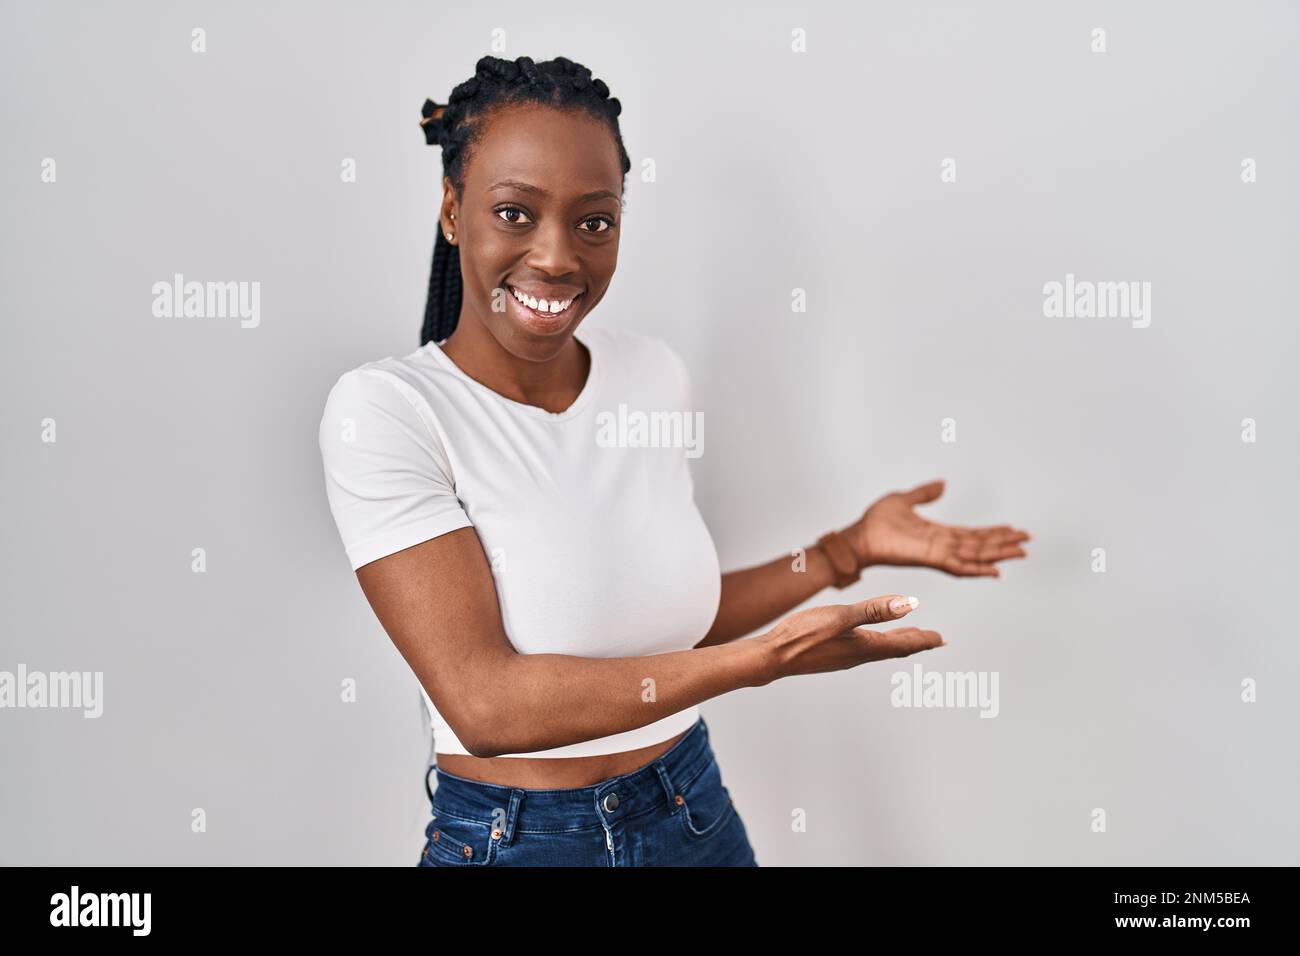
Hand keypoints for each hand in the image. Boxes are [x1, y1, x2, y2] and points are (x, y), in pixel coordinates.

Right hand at [752, 593, 943, 682]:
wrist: (772, 657)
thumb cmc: (803, 635)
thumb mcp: (841, 616)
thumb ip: (875, 610)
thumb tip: (911, 603)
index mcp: (866, 645)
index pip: (904, 643)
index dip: (924, 639)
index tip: (942, 639)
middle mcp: (859, 654)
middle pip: (895, 648)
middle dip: (916, 642)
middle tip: (934, 640)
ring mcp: (844, 657)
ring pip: (880, 649)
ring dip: (898, 642)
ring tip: (909, 636)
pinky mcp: (831, 655)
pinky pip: (864, 649)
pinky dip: (878, 642)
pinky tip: (868, 638)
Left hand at [840, 479, 1029, 577]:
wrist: (859, 536)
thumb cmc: (876, 522)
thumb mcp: (904, 499)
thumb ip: (924, 493)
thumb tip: (942, 484)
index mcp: (938, 533)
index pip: (972, 535)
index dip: (993, 533)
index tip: (1012, 528)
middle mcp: (942, 545)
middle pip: (980, 546)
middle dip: (1004, 542)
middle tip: (1027, 540)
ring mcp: (938, 553)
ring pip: (976, 555)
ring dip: (999, 553)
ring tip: (1022, 551)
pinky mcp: (931, 559)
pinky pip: (959, 567)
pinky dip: (978, 569)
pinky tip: (996, 571)